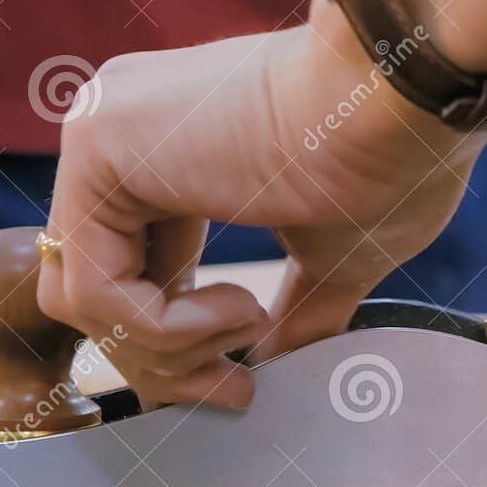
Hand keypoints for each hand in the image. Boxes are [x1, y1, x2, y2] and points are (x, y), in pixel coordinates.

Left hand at [38, 0, 486, 406]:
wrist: (404, 93)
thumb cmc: (386, 157)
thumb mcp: (334, 254)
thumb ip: (294, 306)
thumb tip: (268, 367)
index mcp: (169, 150)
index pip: (129, 275)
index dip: (179, 348)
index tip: (243, 388)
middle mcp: (121, 132)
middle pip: (95, 295)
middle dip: (168, 364)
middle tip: (237, 392)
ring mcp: (101, 130)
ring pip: (82, 301)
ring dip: (172, 347)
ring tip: (252, 322)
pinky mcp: (98, 146)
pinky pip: (93, 289)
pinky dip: (167, 327)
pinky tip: (242, 304)